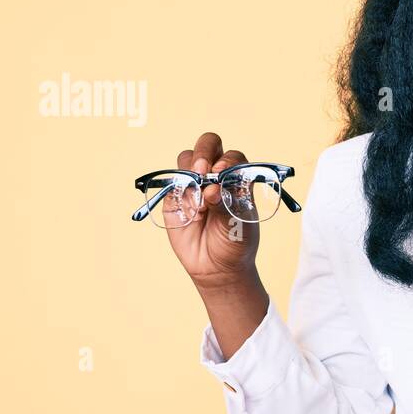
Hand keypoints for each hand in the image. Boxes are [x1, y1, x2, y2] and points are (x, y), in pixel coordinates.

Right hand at [164, 131, 261, 290]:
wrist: (218, 267)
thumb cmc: (236, 241)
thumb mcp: (239, 223)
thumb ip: (226, 203)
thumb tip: (211, 188)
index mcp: (238, 177)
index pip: (232, 156)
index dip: (227, 160)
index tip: (222, 173)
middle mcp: (216, 175)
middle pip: (208, 145)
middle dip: (204, 153)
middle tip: (203, 171)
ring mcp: (195, 184)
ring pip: (186, 159)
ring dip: (190, 172)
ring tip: (199, 200)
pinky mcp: (176, 196)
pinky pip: (172, 182)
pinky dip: (180, 191)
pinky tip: (191, 212)